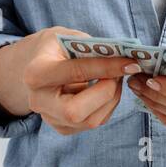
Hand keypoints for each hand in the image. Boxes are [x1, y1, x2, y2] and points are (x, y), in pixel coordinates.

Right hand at [0, 27, 142, 134]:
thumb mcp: (70, 38)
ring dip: (112, 98)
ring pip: (90, 121)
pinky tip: (107, 89)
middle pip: (75, 111)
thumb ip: (93, 48)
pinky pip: (94, 121)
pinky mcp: (63, 128)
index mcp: (35, 73)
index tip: (130, 63)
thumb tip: (125, 59)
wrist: (38, 65)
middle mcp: (39, 101)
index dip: (106, 67)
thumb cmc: (57, 47)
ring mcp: (50, 118)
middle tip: (121, 74)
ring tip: (116, 78)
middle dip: (106, 92)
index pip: (75, 72)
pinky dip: (108, 105)